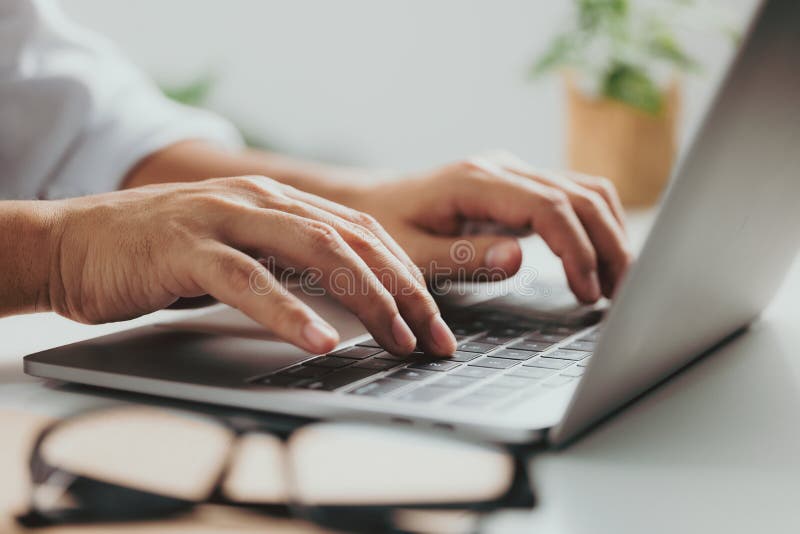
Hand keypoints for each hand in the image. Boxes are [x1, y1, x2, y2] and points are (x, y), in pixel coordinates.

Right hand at [46, 177, 456, 355]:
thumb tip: (350, 303)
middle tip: (431, 337)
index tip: (434, 322)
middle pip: (353, 241)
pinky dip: (288, 311)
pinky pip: (247, 280)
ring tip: (395, 338)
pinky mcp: (186, 247)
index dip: (407, 277)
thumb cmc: (164, 255)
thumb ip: (290, 264)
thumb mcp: (242, 253)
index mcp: (279, 202)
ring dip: (364, 298)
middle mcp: (260, 202)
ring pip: (314, 251)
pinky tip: (317, 339)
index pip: (364, 234)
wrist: (77, 242)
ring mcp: (224, 219)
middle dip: (403, 292)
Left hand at [345, 152, 631, 302]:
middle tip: (619, 296)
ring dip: (609, 235)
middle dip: (608, 245)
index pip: (550, 206)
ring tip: (615, 284)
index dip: (577, 249)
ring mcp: (515, 173)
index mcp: (476, 181)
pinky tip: (597, 263)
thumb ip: (464, 257)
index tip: (587, 291)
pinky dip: (595, 228)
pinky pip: (573, 198)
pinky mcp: (521, 186)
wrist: (374, 203)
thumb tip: (518, 259)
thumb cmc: (388, 231)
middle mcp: (503, 169)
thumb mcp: (412, 254)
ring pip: (586, 191)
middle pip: (581, 195)